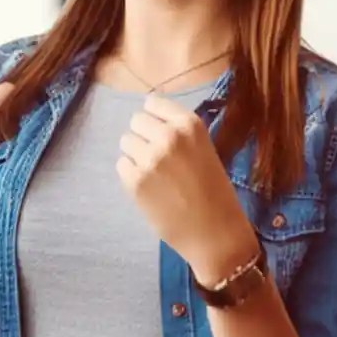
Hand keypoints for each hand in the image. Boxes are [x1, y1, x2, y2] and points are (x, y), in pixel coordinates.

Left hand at [117, 94, 259, 285]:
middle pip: (136, 120)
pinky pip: (121, 165)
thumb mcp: (203, 150)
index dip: (154, 119)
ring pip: (125, 141)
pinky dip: (131, 175)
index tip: (160, 132)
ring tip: (156, 174)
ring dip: (135, 155)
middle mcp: (168, 136)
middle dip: (143, 136)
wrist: (216, 234)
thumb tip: (148, 119)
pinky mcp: (135, 180)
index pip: (153, 103)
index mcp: (190, 125)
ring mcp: (149, 158)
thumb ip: (178, 133)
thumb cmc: (214, 192)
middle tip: (158, 157)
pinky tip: (150, 188)